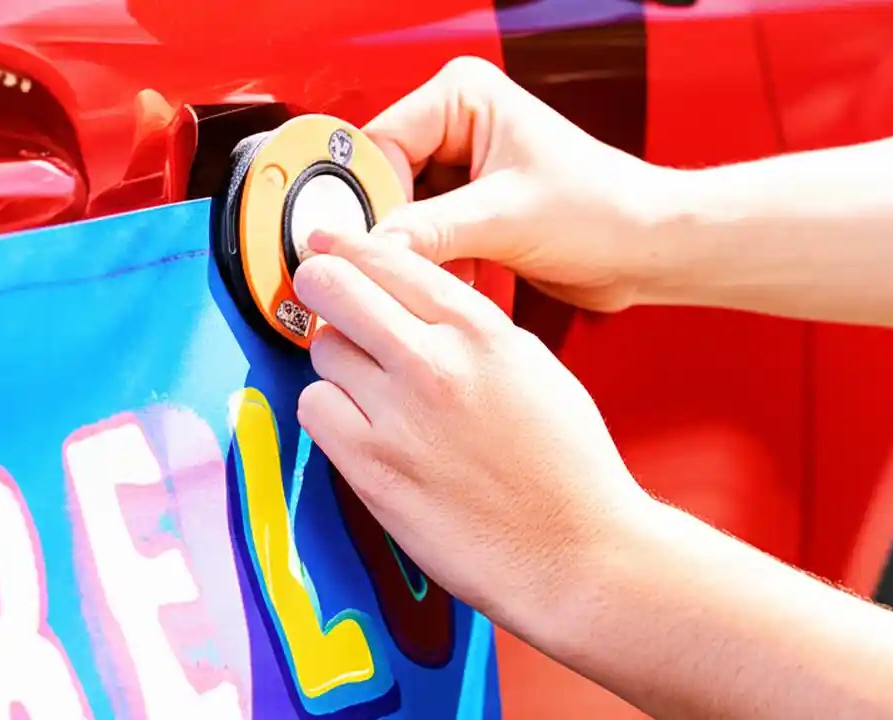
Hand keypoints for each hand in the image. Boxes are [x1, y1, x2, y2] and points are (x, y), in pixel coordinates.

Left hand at [292, 227, 650, 637]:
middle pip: (331, 287)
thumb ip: (467, 325)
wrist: (578, 551)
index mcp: (480, 328)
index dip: (346, 246)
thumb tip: (410, 299)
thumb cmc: (566, 465)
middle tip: (323, 298)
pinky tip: (362, 427)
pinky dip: (330, 412)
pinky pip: (314, 410)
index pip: (387, 257)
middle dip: (321, 287)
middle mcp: (435, 362)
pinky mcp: (372, 468)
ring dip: (337, 363)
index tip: (326, 243)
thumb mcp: (530, 364)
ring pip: (322, 351)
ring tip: (372, 388)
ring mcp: (398, 416)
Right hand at [364, 56, 672, 312]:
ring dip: (415, 252)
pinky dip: (432, 264)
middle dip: (394, 230)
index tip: (363, 244)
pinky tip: (457, 279)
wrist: (646, 250)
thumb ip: (427, 232)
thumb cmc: (604, 210)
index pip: (380, 144)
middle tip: (395, 269)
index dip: (371, 198)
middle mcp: (458, 124)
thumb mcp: (504, 219)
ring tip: (441, 276)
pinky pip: (424, 236)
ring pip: (401, 214)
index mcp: (463, 95)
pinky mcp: (469, 208)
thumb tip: (367, 248)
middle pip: (385, 181)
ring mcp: (462, 168)